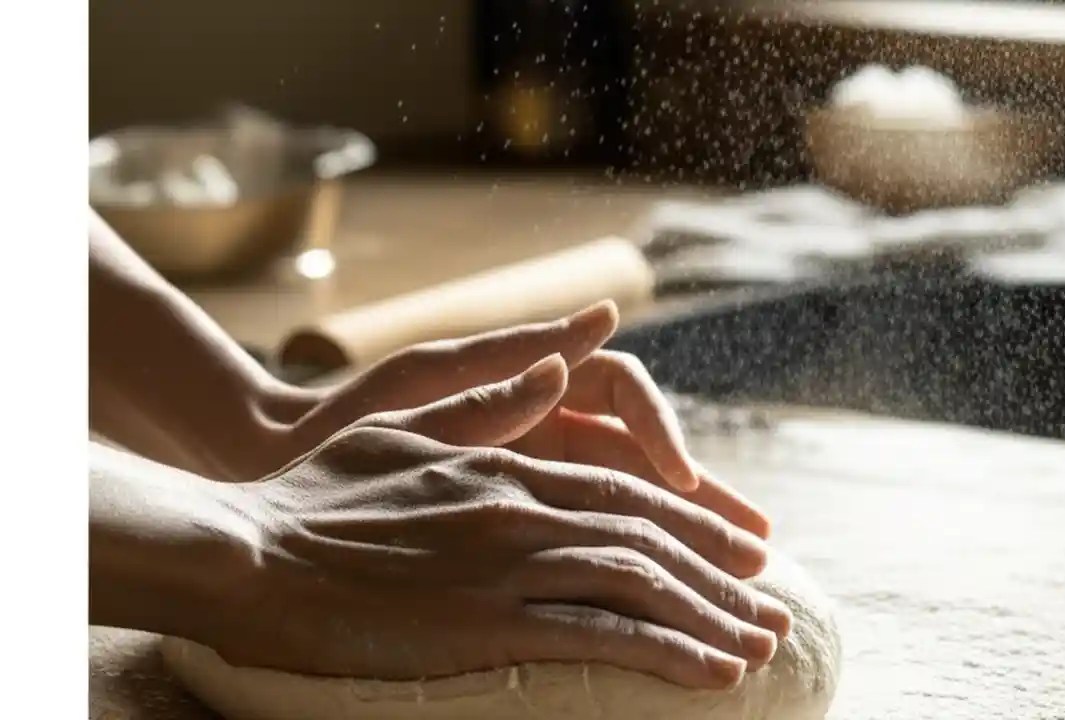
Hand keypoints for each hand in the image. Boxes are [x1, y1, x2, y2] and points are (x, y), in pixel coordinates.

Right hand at [211, 387, 791, 688]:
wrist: (246, 550)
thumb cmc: (311, 492)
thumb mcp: (404, 427)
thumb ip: (489, 403)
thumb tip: (558, 366)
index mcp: (508, 464)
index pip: (628, 486)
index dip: (695, 517)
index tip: (736, 547)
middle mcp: (525, 506)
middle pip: (652, 535)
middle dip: (721, 574)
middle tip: (771, 607)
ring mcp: (511, 561)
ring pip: (643, 583)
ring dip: (713, 618)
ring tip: (762, 648)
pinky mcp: (489, 620)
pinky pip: (602, 635)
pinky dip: (668, 652)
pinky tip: (712, 673)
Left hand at [253, 302, 770, 537]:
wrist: (274, 473)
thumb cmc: (337, 425)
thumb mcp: (417, 387)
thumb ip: (505, 365)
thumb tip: (601, 323)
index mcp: (526, 389)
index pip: (622, 396)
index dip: (662, 432)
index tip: (682, 478)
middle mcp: (540, 432)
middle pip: (642, 463)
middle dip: (702, 505)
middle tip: (759, 549)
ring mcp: (529, 484)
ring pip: (625, 512)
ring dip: (683, 547)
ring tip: (740, 585)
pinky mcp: (510, 536)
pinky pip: (585, 553)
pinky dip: (629, 576)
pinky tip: (668, 610)